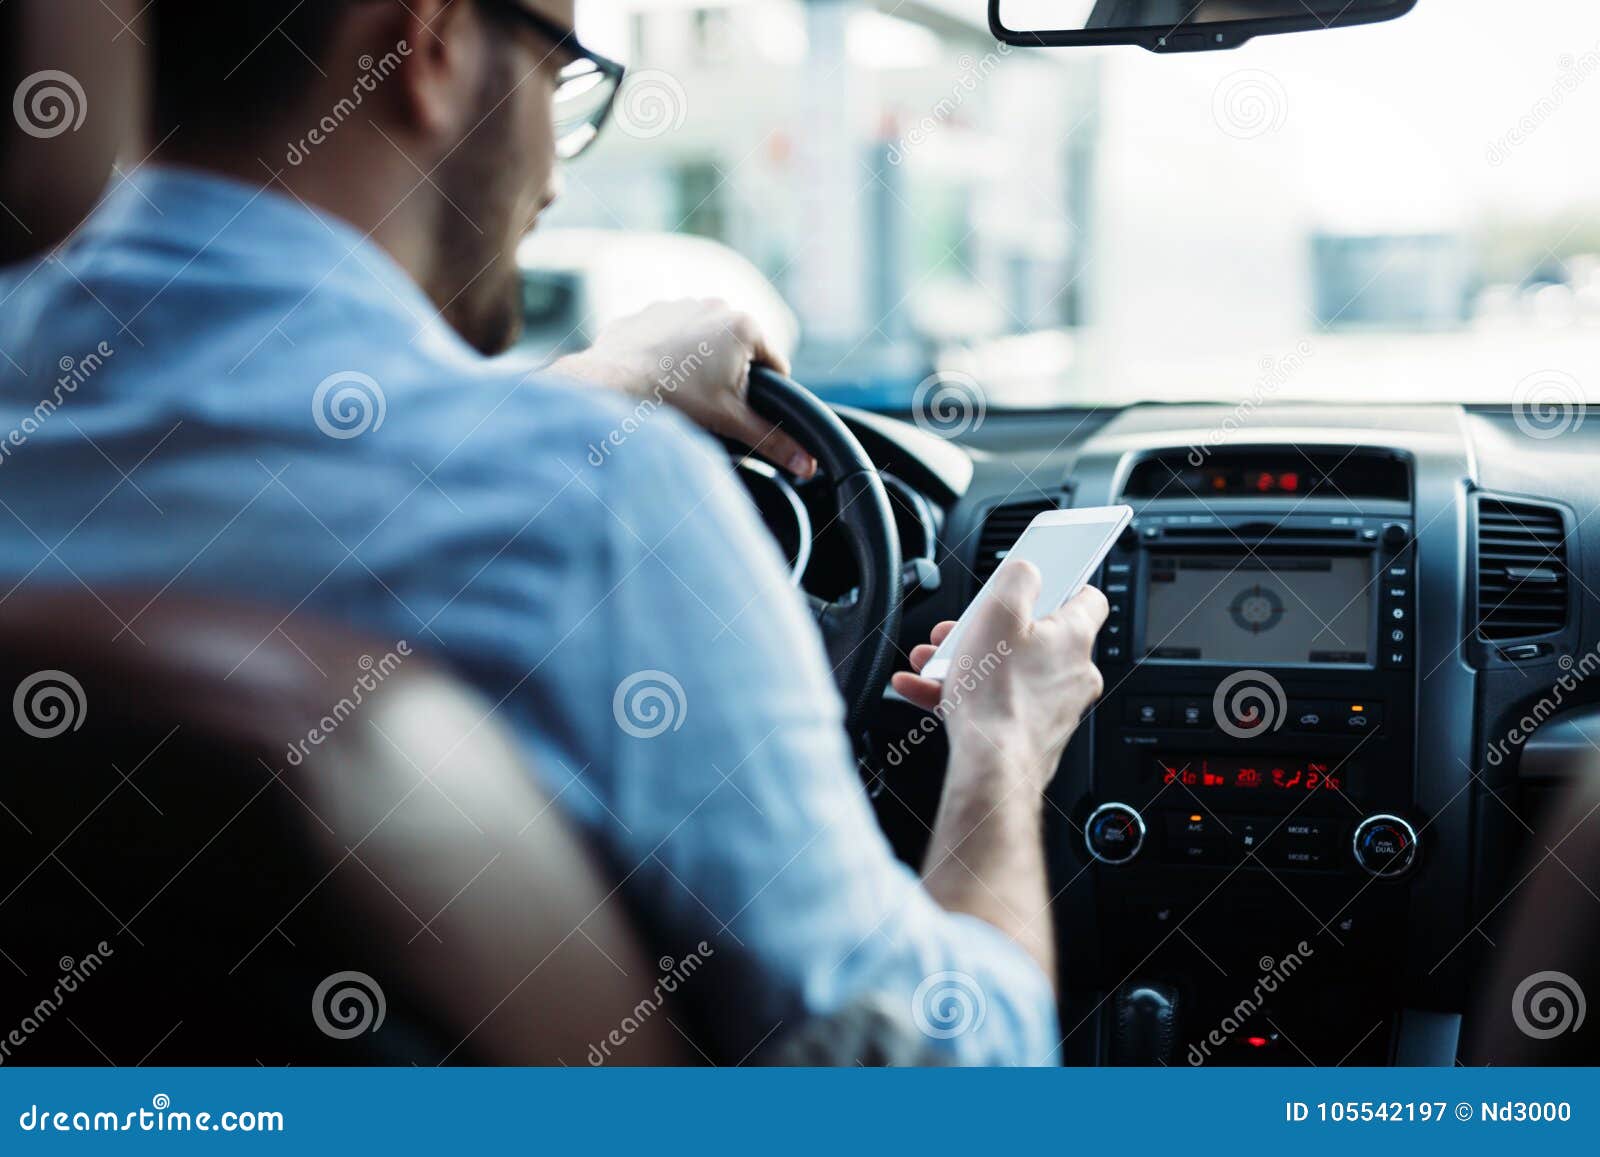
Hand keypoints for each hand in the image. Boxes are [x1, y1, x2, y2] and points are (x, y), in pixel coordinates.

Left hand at [553, 299, 816, 478]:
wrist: (609, 386)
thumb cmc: (672, 400)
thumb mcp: (730, 422)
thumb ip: (773, 440)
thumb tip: (807, 463)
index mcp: (744, 326)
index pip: (776, 365)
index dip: (766, 394)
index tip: (744, 411)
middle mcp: (715, 306)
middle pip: (739, 352)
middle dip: (729, 378)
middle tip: (707, 404)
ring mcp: (679, 305)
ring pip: (704, 343)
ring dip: (699, 364)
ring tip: (679, 392)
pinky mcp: (649, 313)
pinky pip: (669, 337)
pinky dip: (667, 356)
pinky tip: (656, 380)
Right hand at [892, 560, 1108, 789]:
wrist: (991, 769)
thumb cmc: (998, 695)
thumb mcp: (1000, 611)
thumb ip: (1018, 577)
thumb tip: (1028, 571)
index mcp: (1074, 637)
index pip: (1088, 598)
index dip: (1063, 581)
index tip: (1041, 579)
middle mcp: (1073, 673)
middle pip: (1032, 636)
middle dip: (989, 629)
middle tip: (960, 629)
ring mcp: (1053, 707)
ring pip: (1008, 671)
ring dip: (969, 661)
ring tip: (933, 662)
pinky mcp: (1031, 733)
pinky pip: (996, 703)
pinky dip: (964, 694)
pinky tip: (926, 690)